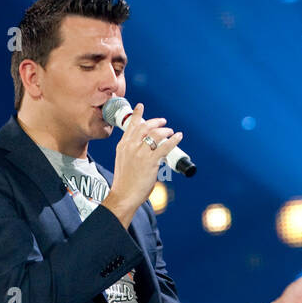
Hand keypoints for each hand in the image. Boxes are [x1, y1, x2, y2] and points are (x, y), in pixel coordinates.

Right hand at [107, 102, 182, 216]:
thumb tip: (143, 148)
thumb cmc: (124, 182)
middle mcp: (131, 146)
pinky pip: (165, 146)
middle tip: (163, 122)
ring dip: (165, 131)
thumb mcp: (123, 162)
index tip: (141, 106)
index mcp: (123, 146)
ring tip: (171, 132)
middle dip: (156, 122)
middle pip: (145, 127)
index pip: (131, 126)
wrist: (123, 196)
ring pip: (155, 134)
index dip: (138, 115)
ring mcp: (140, 153)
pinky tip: (178, 136)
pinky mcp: (150, 162)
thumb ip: (131, 152)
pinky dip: (173, 140)